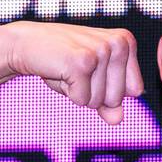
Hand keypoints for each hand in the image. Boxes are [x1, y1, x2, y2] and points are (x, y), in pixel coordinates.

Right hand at [0, 20, 144, 124]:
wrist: (27, 44)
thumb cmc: (62, 61)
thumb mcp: (92, 82)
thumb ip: (110, 102)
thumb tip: (118, 120)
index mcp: (126, 42)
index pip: (135, 90)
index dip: (108, 89)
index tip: (91, 70)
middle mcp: (118, 43)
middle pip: (117, 99)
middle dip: (93, 93)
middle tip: (76, 70)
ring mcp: (101, 51)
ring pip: (99, 101)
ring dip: (78, 92)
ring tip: (67, 69)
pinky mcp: (82, 62)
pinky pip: (82, 100)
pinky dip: (67, 92)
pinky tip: (59, 71)